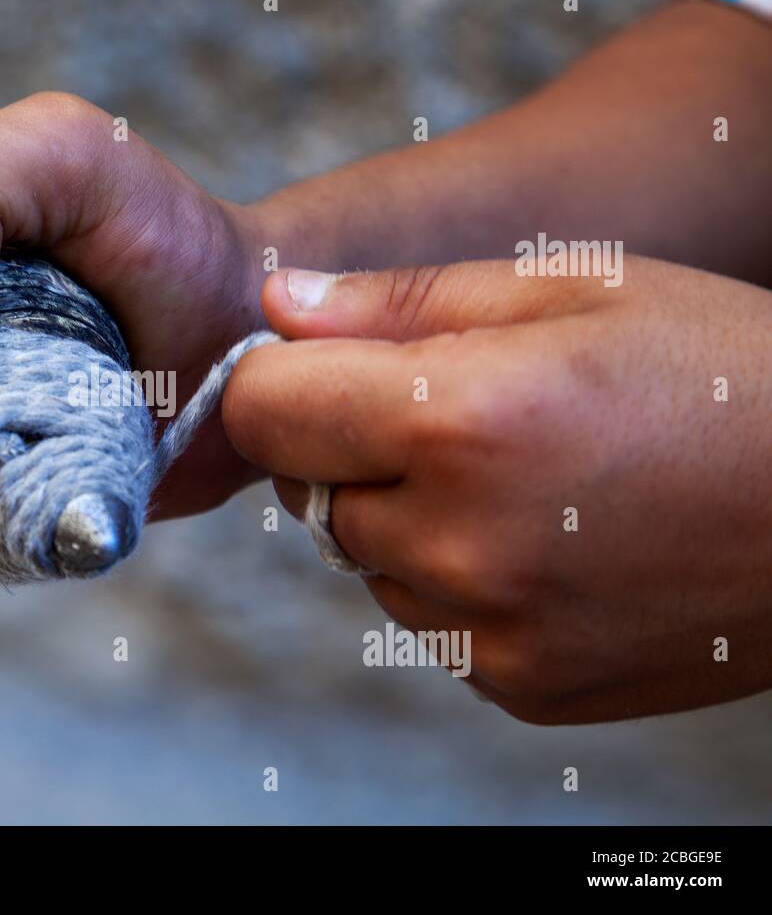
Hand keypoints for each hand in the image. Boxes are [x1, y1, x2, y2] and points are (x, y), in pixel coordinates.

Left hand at [223, 256, 771, 722]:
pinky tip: (553, 544)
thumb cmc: (713, 366)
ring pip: (368, 564)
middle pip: (310, 493)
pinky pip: (432, 623)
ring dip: (412, 521)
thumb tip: (273, 307)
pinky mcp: (518, 686)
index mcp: (457, 421)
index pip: (261, 411)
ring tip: (531, 482)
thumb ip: (393, 301)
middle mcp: (458, 542)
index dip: (282, 381)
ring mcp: (488, 630)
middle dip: (356, 451)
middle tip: (468, 419)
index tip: (325, 366)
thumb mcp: (564, 288)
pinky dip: (463, 585)